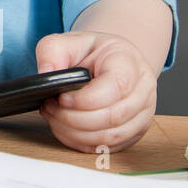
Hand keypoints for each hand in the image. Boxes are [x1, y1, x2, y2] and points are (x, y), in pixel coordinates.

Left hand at [33, 31, 157, 152]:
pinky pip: (108, 147)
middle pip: (113, 116)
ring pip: (111, 136)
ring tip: (54, 117)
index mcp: (129, 62)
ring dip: (75, 132)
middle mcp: (142, 90)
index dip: (85, 99)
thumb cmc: (91, 52)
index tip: (61, 98)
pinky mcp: (134, 132)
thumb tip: (45, 74)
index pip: (116, 86)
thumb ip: (52, 51)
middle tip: (50, 108)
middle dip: (74, 118)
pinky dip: (81, 142)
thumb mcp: (68, 40)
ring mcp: (142, 114)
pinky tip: (64, 129)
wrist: (110, 62)